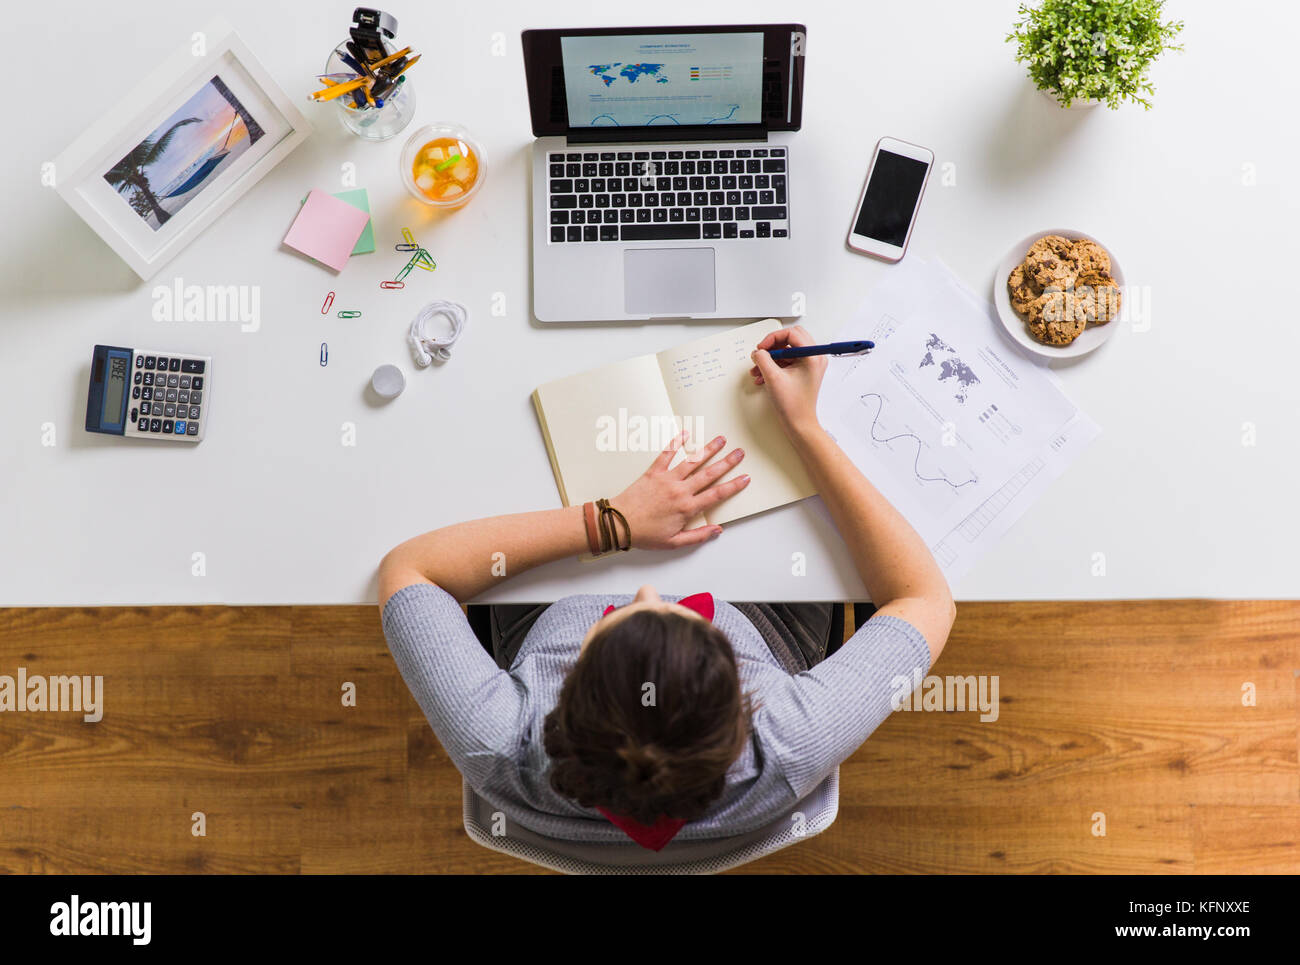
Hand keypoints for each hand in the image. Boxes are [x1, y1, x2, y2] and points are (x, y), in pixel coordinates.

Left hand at [611, 431, 748, 549]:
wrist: (618, 523)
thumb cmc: (645, 534)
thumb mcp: (674, 542)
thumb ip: (698, 536)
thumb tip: (717, 530)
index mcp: (687, 508)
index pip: (717, 494)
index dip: (734, 486)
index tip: (745, 478)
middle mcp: (680, 490)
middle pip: (709, 474)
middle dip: (727, 462)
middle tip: (740, 452)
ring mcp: (667, 479)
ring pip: (692, 461)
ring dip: (708, 449)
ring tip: (721, 440)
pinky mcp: (653, 472)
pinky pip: (666, 454)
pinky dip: (675, 443)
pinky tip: (685, 434)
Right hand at [750, 325, 827, 435]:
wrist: (799, 423)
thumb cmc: (793, 406)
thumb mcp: (773, 378)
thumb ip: (763, 359)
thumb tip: (758, 352)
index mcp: (812, 357)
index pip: (792, 333)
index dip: (773, 337)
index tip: (762, 347)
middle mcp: (814, 358)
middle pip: (790, 339)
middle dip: (772, 346)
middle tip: (762, 353)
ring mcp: (809, 365)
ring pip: (787, 350)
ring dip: (770, 358)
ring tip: (758, 369)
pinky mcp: (803, 372)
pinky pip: (787, 361)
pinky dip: (774, 366)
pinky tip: (762, 376)